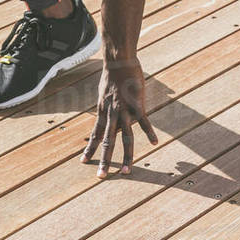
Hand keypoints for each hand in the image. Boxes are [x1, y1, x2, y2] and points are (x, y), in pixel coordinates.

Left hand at [82, 55, 157, 176]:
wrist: (119, 62)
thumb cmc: (112, 77)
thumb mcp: (103, 95)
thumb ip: (106, 108)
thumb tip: (107, 117)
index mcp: (102, 113)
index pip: (94, 135)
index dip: (89, 149)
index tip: (84, 162)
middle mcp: (111, 114)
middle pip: (107, 141)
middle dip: (104, 159)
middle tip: (100, 177)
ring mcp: (124, 110)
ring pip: (125, 137)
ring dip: (126, 155)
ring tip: (126, 171)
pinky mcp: (137, 104)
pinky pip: (143, 121)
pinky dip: (149, 132)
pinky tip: (155, 142)